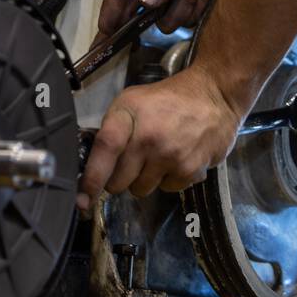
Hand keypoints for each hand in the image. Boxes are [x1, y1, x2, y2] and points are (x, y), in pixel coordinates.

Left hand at [77, 66, 242, 208]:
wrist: (214, 95)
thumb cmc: (167, 99)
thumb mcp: (133, 101)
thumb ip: (112, 129)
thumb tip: (91, 165)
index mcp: (128, 114)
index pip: (105, 149)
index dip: (91, 178)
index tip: (81, 201)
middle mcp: (147, 137)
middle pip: (118, 181)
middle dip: (119, 178)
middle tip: (131, 161)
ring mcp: (169, 156)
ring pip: (140, 190)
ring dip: (144, 179)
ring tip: (157, 156)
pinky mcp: (189, 170)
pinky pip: (166, 190)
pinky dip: (168, 180)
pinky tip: (176, 158)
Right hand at [93, 0, 243, 42]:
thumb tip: (145, 2)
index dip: (110, 9)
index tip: (105, 30)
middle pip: (136, 9)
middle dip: (158, 7)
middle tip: (164, 7)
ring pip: (165, 18)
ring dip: (186, 2)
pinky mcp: (181, 2)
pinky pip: (184, 19)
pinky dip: (198, 4)